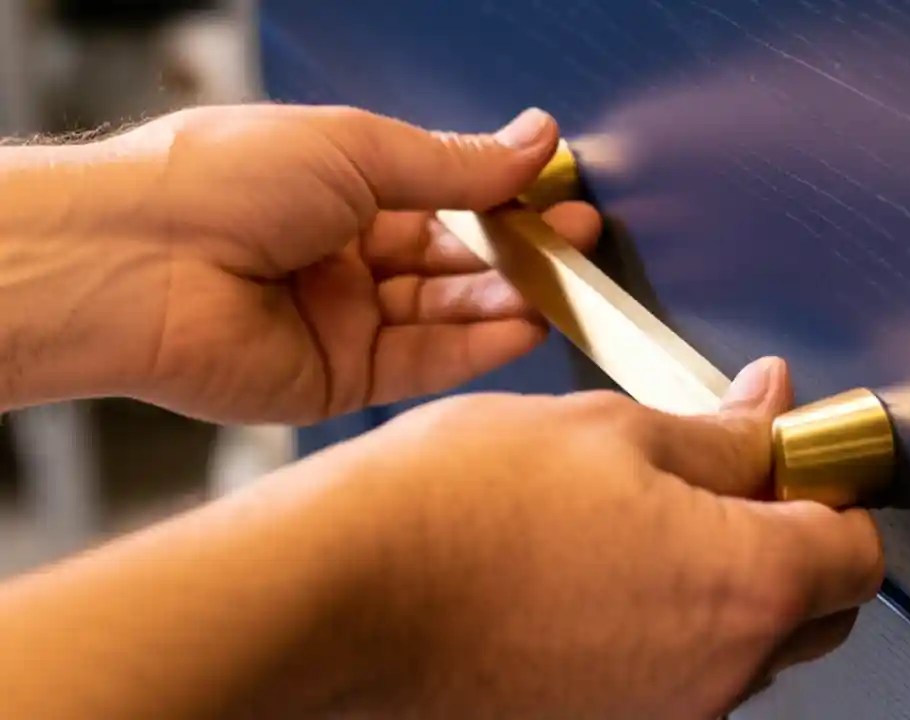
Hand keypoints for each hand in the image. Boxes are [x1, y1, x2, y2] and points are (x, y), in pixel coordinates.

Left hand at [0, 104, 598, 421]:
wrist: (137, 264)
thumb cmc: (216, 183)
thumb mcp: (356, 147)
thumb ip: (455, 162)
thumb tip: (533, 139)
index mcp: (336, 189)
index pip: (443, 198)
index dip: (503, 198)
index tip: (558, 193)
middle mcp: (340, 257)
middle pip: (452, 261)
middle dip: (517, 251)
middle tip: (577, 241)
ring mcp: (340, 321)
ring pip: (445, 314)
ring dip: (507, 299)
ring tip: (565, 284)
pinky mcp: (337, 380)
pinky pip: (424, 364)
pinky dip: (478, 348)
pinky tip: (526, 326)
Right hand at [264, 357, 883, 719]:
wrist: (337, 594)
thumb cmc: (457, 506)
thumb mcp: (612, 430)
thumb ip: (722, 434)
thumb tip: (774, 412)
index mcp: (742, 584)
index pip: (855, 548)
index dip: (829, 490)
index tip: (791, 458)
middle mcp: (717, 673)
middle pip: (813, 609)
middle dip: (790, 542)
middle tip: (721, 482)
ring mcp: (661, 716)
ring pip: (742, 648)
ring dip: (721, 586)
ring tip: (637, 523)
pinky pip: (673, 680)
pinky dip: (662, 629)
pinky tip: (595, 577)